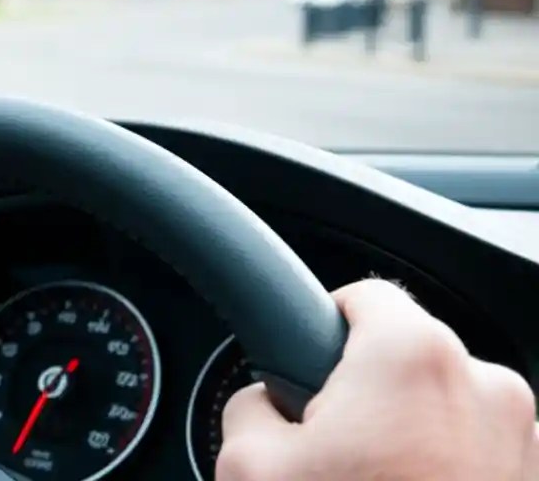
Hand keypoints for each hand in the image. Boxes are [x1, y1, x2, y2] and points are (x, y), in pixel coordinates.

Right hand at [219, 279, 537, 479]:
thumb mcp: (249, 468)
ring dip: (408, 441)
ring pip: (443, 413)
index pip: (357, 297)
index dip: (314, 330)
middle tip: (327, 459)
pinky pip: (477, 457)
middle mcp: (484, 383)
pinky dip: (444, 475)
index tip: (301, 369)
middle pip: (402, 360)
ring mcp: (525, 439)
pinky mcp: (536, 480)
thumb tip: (268, 406)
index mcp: (411, 356)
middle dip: (363, 399)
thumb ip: (249, 407)